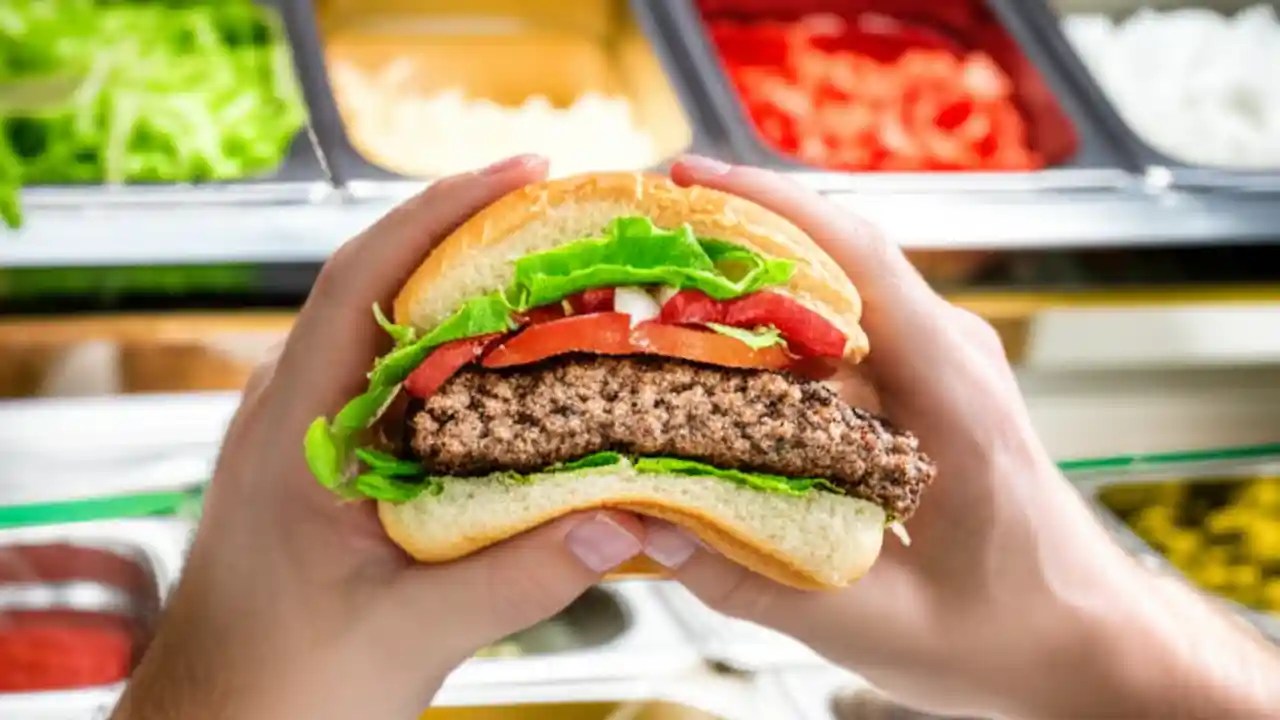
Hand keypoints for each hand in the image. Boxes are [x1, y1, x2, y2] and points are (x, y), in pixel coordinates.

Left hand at [113, 156, 645, 719]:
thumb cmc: (279, 687)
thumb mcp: (406, 636)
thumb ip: (515, 580)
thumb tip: (621, 522)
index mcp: (294, 430)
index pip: (359, 280)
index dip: (437, 212)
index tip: (519, 173)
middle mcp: (291, 409)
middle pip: (379, 283)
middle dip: (469, 234)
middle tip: (564, 214)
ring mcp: (304, 430)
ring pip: (387, 327)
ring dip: (465, 289)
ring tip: (554, 274)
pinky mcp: (324, 459)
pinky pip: (393, 376)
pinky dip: (457, 350)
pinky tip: (515, 368)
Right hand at [644, 156, 1279, 718]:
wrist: (1084, 642)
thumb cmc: (1012, 631)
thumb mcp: (879, 625)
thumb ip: (756, 579)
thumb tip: (646, 528)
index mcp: (952, 386)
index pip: (857, 256)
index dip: (767, 204)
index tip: (686, 178)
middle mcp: (946, 354)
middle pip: (829, 264)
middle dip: (727, 243)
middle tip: (633, 247)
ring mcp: (934, 368)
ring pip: (826, 304)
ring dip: (740, 295)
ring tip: (646, 305)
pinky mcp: (918, 393)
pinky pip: (833, 347)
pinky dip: (765, 345)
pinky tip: (705, 370)